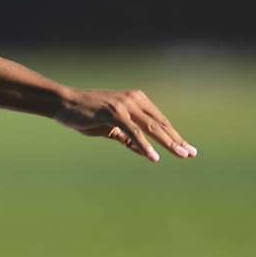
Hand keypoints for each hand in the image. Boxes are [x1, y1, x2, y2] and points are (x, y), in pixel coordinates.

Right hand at [55, 88, 196, 161]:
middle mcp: (134, 100)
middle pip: (160, 124)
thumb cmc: (86, 114)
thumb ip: (128, 137)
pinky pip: (134, 132)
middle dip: (177, 140)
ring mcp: (125, 105)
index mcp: (136, 100)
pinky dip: (144, 145)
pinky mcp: (114, 113)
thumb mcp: (110, 128)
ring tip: (181, 155)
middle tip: (191, 154)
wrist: (64, 103)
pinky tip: (154, 156)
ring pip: (151, 127)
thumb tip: (146, 152)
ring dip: (167, 142)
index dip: (175, 136)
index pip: (160, 121)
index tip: (188, 149)